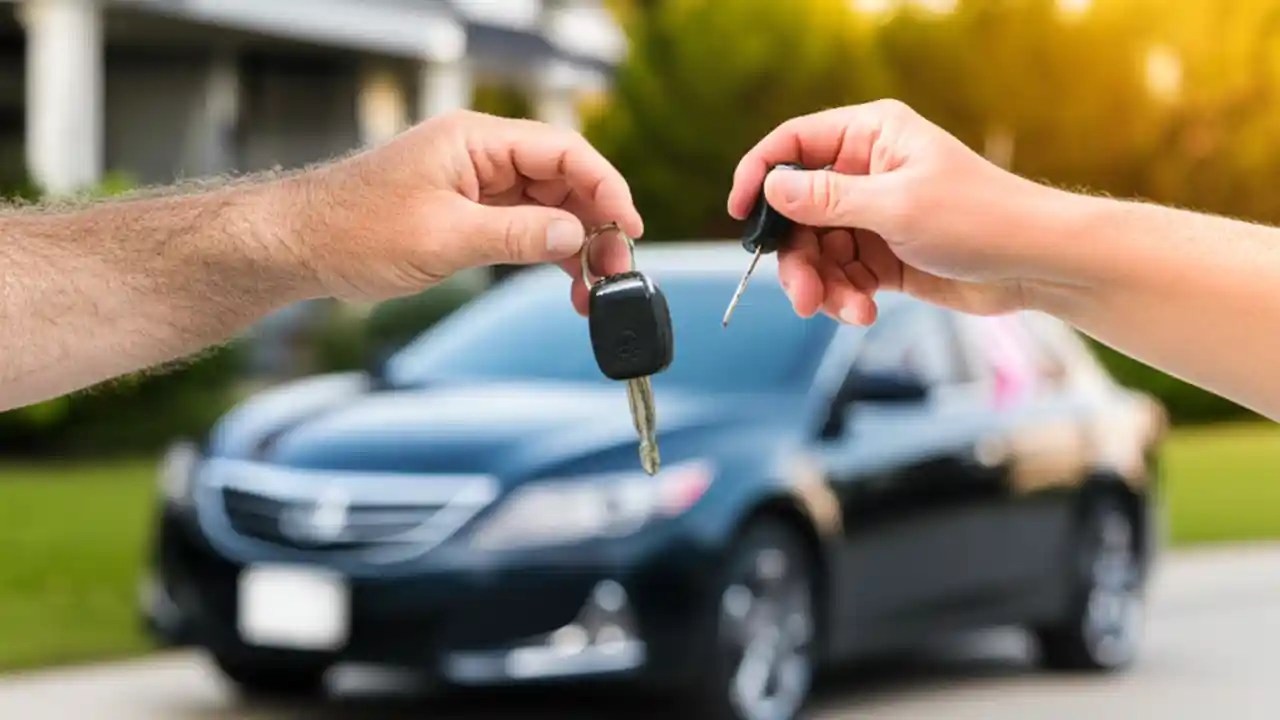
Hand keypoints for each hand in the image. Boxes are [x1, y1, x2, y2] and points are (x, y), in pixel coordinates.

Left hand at [287, 110, 641, 312]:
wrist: (298, 246)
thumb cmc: (354, 231)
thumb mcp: (444, 239)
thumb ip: (517, 235)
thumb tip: (577, 235)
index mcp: (474, 140)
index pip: (563, 151)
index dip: (605, 187)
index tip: (629, 227)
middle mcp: (480, 155)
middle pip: (563, 180)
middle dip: (595, 224)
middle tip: (614, 272)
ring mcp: (475, 184)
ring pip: (549, 206)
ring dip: (576, 245)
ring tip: (594, 288)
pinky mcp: (468, 212)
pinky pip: (525, 226)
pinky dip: (549, 252)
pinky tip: (567, 282)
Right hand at [728, 100, 1049, 323]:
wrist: (1035, 265)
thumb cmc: (980, 218)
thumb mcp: (896, 206)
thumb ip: (827, 199)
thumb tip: (773, 188)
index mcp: (870, 135)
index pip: (793, 145)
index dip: (760, 175)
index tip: (740, 214)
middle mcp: (865, 170)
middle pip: (798, 211)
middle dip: (797, 257)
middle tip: (802, 295)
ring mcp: (872, 214)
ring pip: (817, 251)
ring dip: (823, 285)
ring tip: (844, 310)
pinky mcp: (882, 255)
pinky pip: (842, 275)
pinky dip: (845, 297)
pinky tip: (864, 312)